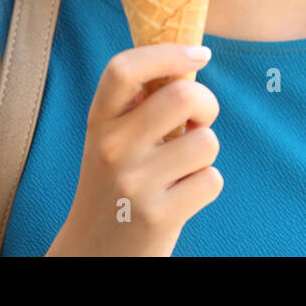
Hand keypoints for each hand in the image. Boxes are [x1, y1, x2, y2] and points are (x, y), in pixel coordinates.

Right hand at [47, 43, 221, 255]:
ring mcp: (134, 183)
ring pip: (206, 141)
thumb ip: (142, 104)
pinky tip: (181, 196)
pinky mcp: (159, 216)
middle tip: (199, 121)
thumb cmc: (117, 184)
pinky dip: (205, 185)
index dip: (168, 52)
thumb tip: (193, 58)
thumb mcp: (113, 140)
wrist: (94, 252)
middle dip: (207, 104)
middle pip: (184, 96)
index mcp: (99, 122)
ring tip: (181, 168)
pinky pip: (211, 180)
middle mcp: (112, 148)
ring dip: (205, 153)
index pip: (125, 68)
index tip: (199, 54)